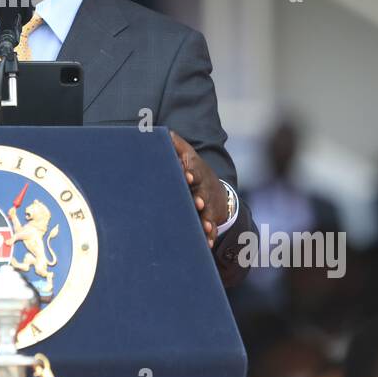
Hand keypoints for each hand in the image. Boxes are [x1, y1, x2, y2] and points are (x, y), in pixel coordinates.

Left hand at [169, 130, 226, 249]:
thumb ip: (175, 146)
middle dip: (201, 198)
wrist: (216, 191)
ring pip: (209, 214)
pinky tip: (208, 244)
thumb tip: (160, 132)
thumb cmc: (193, 171)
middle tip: (198, 203)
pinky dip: (210, 237)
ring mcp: (209, 206)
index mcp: (195, 173)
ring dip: (207, 220)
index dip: (191, 173)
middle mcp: (204, 189)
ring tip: (204, 227)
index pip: (194, 170)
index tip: (187, 175)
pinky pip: (212, 230)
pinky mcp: (211, 220)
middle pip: (203, 194)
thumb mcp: (186, 156)